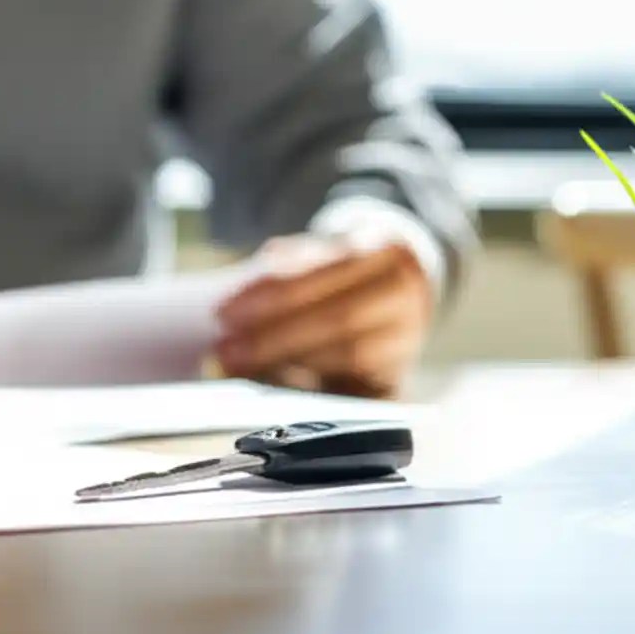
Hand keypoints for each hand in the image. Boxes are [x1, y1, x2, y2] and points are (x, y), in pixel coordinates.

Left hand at [215, 235, 433, 398]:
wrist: (392, 288)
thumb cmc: (341, 268)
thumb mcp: (316, 253)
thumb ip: (284, 269)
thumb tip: (236, 298)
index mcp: (390, 247)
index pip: (328, 269)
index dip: (276, 292)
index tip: (226, 310)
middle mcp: (408, 292)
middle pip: (340, 317)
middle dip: (274, 335)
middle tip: (224, 348)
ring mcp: (410, 336)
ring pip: (350, 354)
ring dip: (288, 362)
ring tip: (237, 364)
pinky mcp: (399, 375)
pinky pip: (355, 386)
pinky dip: (310, 384)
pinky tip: (272, 380)